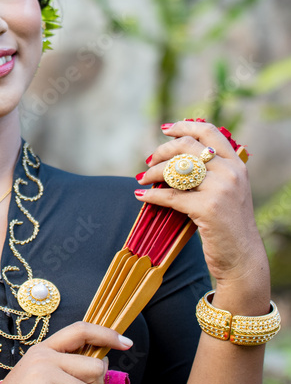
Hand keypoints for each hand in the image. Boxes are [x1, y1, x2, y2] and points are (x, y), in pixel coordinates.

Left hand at [136, 120, 267, 291]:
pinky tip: (142, 196)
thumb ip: (213, 172)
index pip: (209, 132)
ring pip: (175, 170)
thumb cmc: (229, 225)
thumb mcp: (230, 191)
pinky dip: (152, 195)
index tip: (165, 129)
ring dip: (152, 173)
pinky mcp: (207, 208)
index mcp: (237, 164)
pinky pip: (170, 196)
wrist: (242, 257)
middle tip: (149, 160)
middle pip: (186, 147)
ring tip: (142, 179)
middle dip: (162, 151)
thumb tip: (175, 158)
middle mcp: (230, 172)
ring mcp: (220, 189)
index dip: (184, 126)